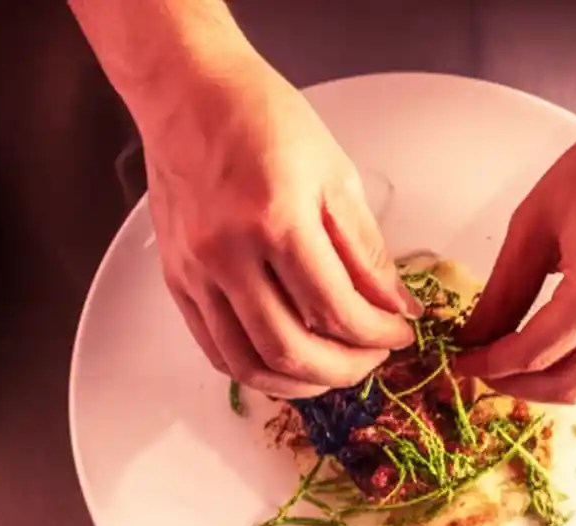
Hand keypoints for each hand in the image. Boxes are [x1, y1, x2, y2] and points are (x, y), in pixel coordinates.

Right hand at [142, 62, 419, 397]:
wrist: (188, 92)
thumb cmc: (260, 118)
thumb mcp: (335, 175)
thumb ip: (366, 250)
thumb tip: (394, 304)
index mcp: (275, 220)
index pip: (335, 310)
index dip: (377, 334)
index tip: (399, 332)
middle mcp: (227, 253)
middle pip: (290, 350)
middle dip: (345, 369)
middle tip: (373, 358)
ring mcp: (196, 271)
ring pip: (248, 363)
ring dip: (300, 382)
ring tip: (333, 369)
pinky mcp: (177, 280)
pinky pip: (215, 349)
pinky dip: (255, 369)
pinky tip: (285, 363)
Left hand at [456, 110, 575, 403]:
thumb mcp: (536, 223)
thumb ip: (503, 289)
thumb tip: (476, 334)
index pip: (534, 354)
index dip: (490, 365)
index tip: (462, 362)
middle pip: (567, 385)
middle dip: (517, 386)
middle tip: (483, 370)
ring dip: (549, 382)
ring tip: (513, 362)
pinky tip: (554, 344)